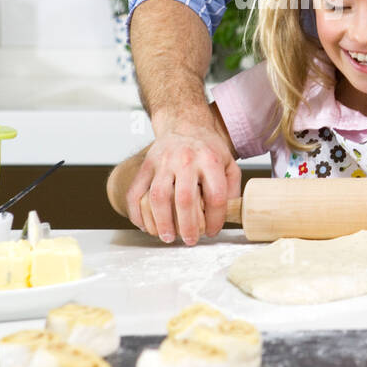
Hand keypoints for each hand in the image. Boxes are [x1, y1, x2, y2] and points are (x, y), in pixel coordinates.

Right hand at [126, 129, 240, 245]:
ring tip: (166, 237)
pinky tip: (145, 225)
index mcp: (209, 160)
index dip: (215, 219)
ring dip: (161, 223)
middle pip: (184, 199)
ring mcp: (162, 162)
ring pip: (157, 197)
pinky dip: (136, 213)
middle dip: (187, 226)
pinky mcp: (145, 166)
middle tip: (189, 240)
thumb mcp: (229, 163)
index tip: (212, 232)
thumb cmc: (207, 150)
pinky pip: (135, 193)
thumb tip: (228, 215)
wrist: (184, 125)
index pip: (215, 195)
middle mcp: (185, 160)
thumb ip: (231, 189)